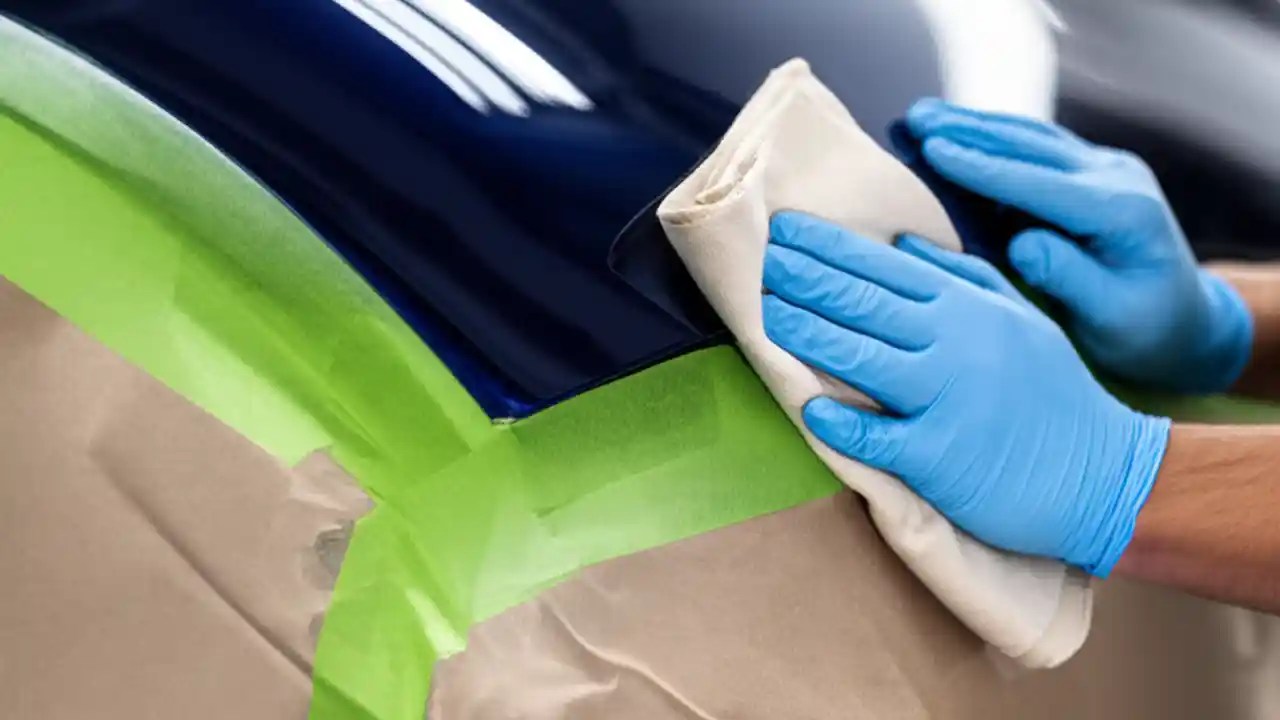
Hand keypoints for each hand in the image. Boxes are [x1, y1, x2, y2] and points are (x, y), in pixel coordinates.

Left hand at [761, 211, 1170, 575]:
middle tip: (761, 260)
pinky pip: (882, 437)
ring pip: (863, 358)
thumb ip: (961, 278)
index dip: (829, 247)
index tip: (785, 230)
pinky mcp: (941, 458)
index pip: (884, 267)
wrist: (1104, 474)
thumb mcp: (1019, 319)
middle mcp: (953, 344)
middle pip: (865, 303)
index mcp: (967, 308)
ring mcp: (946, 400)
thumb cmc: (1054, 395)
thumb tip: (903, 242)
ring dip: (809, 335)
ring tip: (765, 316)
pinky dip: (845, 423)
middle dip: (806, 279)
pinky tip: (810, 409)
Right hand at [905, 98, 1252, 393]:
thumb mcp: (1110, 317)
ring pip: (1031, 138)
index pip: (1040, 183)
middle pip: (1032, 146)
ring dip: (975, 124)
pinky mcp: (1090, 174)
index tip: (934, 150)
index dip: (984, 167)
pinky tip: (957, 129)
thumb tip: (1020, 243)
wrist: (1184, 321)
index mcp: (1122, 213)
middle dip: (969, 131)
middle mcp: (1117, 178)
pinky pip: (1035, 148)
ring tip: (924, 113)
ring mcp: (1106, 170)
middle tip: (916, 116)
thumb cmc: (1146, 331)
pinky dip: (992, 137)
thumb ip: (1068, 277)